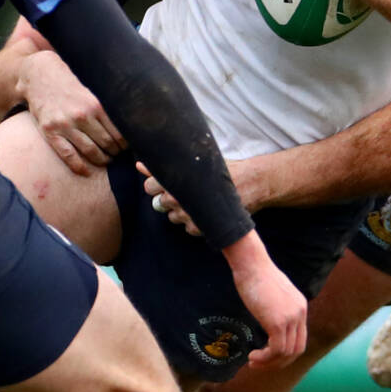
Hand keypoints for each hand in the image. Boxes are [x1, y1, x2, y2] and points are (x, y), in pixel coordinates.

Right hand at [20, 51, 124, 174]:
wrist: (40, 76)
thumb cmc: (68, 86)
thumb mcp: (89, 93)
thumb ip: (102, 110)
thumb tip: (123, 128)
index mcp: (94, 105)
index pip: (117, 132)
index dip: (124, 144)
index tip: (126, 147)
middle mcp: (81, 116)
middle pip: (106, 143)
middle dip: (115, 152)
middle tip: (117, 155)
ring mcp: (65, 125)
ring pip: (90, 151)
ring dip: (101, 160)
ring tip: (105, 160)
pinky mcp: (50, 132)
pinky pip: (68, 155)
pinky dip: (79, 167)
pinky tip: (86, 171)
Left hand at [139, 156, 262, 235]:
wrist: (251, 183)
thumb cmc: (222, 169)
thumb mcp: (194, 162)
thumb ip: (164, 165)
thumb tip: (139, 164)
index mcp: (175, 180)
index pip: (149, 186)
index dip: (156, 185)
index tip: (168, 182)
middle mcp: (179, 198)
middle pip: (158, 203)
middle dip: (167, 198)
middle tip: (184, 191)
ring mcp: (188, 215)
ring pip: (171, 217)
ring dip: (180, 211)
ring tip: (197, 201)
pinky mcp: (200, 228)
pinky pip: (187, 228)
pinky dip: (194, 222)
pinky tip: (204, 211)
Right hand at [219, 232, 306, 366]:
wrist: (251, 264)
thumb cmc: (255, 274)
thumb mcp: (272, 292)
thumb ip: (276, 306)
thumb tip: (267, 317)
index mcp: (300, 307)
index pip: (299, 338)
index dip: (285, 352)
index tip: (268, 356)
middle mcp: (300, 314)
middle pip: (296, 350)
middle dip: (279, 362)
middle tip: (260, 364)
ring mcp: (290, 319)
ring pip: (286, 352)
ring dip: (269, 362)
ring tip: (253, 362)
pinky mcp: (278, 322)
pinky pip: (276, 349)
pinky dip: (265, 358)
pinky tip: (252, 356)